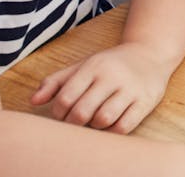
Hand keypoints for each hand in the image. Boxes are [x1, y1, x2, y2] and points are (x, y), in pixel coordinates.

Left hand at [30, 42, 178, 132]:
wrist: (151, 55)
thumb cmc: (110, 64)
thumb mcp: (82, 66)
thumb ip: (56, 82)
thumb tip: (34, 101)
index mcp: (93, 67)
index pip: (66, 98)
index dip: (58, 113)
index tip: (62, 115)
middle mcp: (112, 76)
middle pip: (82, 111)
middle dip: (74, 123)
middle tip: (76, 122)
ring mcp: (130, 89)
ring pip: (103, 119)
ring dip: (94, 126)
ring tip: (93, 121)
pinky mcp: (145, 101)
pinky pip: (124, 125)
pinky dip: (112, 131)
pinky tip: (109, 124)